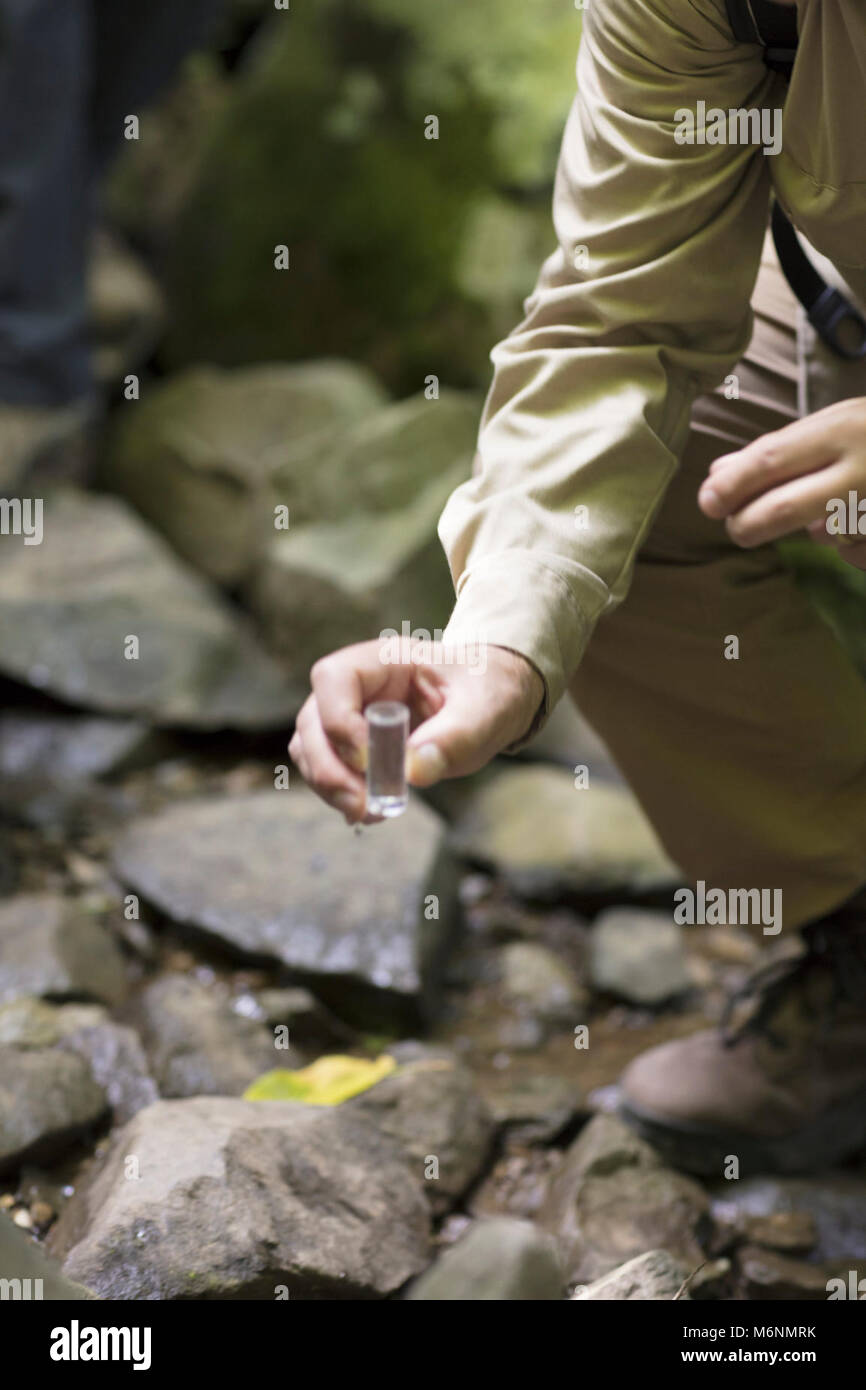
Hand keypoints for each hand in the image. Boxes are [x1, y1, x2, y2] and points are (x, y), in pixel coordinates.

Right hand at [288, 638, 543, 823]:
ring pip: (311, 747)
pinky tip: (370, 812)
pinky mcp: (354, 744)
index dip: (340, 721)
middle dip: (328, 767)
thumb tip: (415, 770)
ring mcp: (351, 713)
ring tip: (369, 812)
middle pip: (313, 719)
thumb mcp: (486, 710)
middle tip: (362, 804)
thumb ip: (456, 736)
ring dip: (329, 784)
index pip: (334, 678)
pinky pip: (328, 767)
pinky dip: (340, 793)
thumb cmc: (488, 692)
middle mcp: (358, 685)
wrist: (492, 700)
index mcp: (385, 660)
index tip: (370, 761)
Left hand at [697, 397, 865, 568]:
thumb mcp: (839, 424)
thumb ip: (781, 449)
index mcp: (845, 427)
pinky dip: (852, 545)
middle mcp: (864, 465)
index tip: (707, 502)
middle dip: (748, 523)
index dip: (731, 485)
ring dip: (817, 529)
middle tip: (736, 529)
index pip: (770, 459)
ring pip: (825, 536)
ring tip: (837, 507)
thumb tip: (718, 474)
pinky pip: (857, 554)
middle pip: (784, 507)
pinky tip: (864, 523)